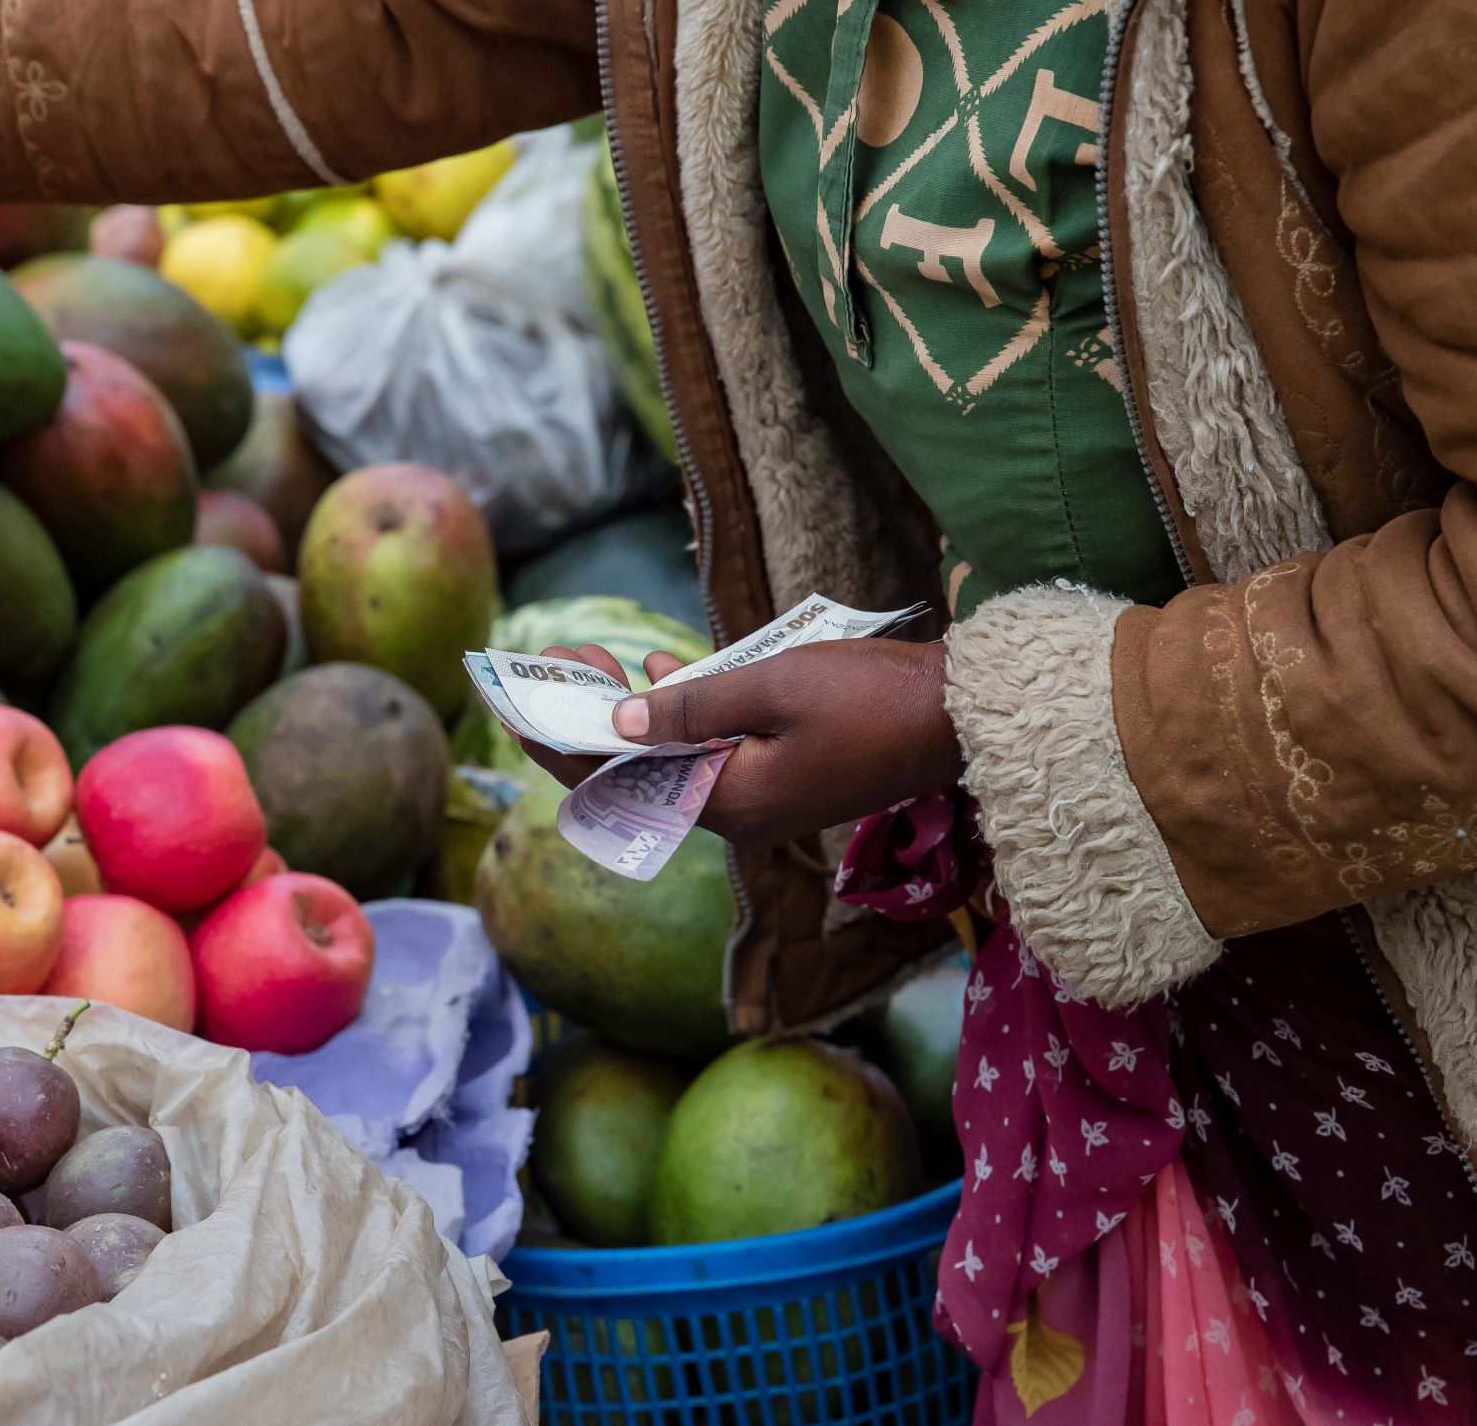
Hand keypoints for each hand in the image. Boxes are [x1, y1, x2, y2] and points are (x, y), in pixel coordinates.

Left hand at [507, 638, 962, 849]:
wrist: (962, 717)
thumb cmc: (872, 698)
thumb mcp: (772, 687)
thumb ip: (693, 707)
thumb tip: (620, 721)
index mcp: (731, 804)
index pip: (618, 779)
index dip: (561, 739)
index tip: (515, 703)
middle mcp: (740, 815)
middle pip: (638, 775)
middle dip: (593, 721)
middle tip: (565, 664)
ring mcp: (765, 800)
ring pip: (672, 762)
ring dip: (635, 716)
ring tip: (602, 661)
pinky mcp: (786, 780)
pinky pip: (712, 754)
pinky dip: (683, 718)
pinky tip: (663, 674)